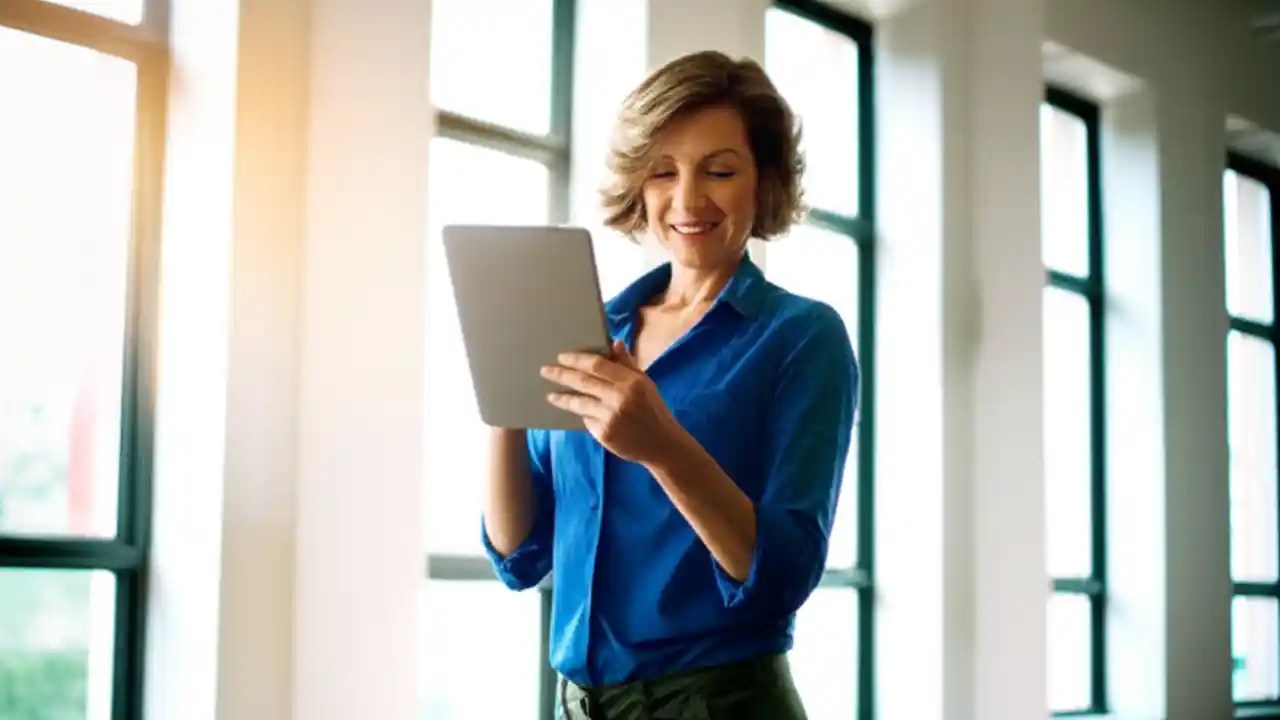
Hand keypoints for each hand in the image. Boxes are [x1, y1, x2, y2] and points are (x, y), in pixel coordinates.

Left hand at [542, 340, 680, 464]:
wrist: (662, 444)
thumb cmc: (653, 409)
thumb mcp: (645, 383)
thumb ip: (627, 364)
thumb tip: (613, 343)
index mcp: (631, 381)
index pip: (597, 365)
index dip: (577, 360)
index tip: (561, 357)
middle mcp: (619, 398)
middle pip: (583, 381)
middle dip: (561, 374)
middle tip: (545, 370)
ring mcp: (610, 417)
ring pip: (579, 402)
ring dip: (562, 397)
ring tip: (550, 395)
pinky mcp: (604, 434)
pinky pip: (586, 419)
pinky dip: (581, 414)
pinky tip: (575, 411)